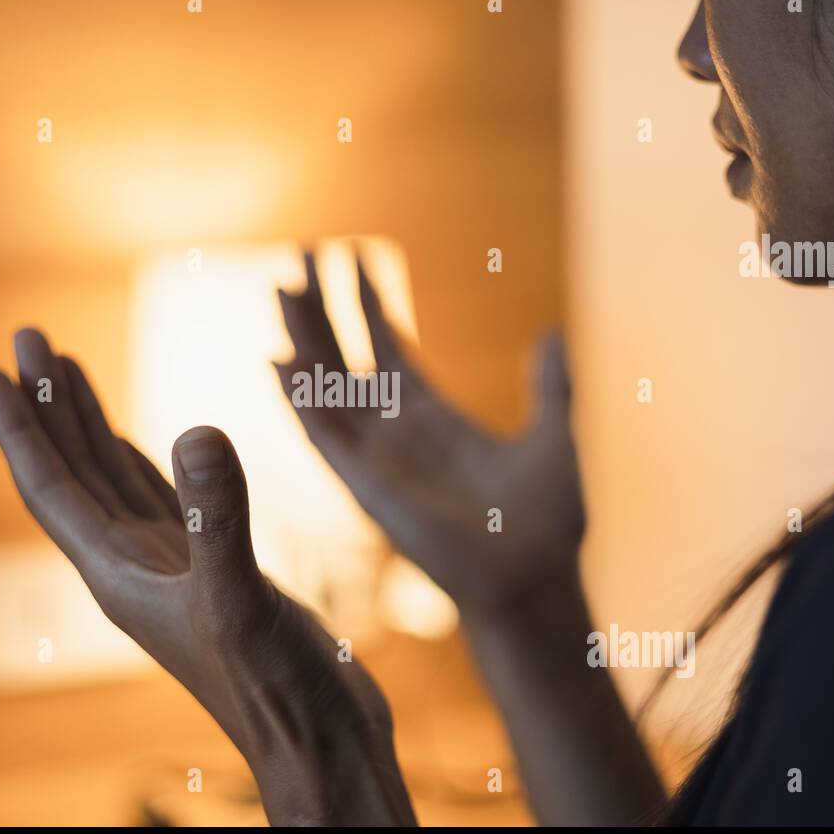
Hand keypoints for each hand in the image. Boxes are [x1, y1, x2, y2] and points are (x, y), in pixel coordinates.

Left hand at [0, 329, 414, 825]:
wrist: (316, 736)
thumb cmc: (272, 685)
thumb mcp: (241, 596)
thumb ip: (219, 515)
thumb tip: (198, 429)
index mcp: (117, 576)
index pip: (49, 488)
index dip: (18, 428)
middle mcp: (131, 569)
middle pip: (72, 473)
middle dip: (49, 407)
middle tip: (26, 338)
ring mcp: (170, 570)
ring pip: (112, 482)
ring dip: (87, 426)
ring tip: (66, 369)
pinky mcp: (210, 571)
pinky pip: (157, 501)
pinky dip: (139, 461)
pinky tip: (133, 439)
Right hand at [275, 250, 584, 624]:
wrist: (537, 580)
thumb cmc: (546, 521)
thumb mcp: (553, 435)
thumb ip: (549, 386)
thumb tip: (553, 334)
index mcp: (433, 418)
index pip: (388, 347)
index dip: (369, 301)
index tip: (352, 253)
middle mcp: (397, 434)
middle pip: (348, 357)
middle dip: (325, 308)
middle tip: (302, 253)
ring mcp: (379, 460)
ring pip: (329, 389)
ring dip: (304, 341)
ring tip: (282, 289)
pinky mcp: (369, 488)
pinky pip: (326, 438)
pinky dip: (303, 402)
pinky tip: (280, 363)